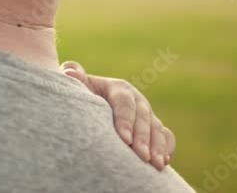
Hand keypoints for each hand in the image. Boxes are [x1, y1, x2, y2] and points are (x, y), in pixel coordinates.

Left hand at [61, 60, 175, 170]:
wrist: (93, 107)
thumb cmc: (83, 97)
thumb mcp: (79, 86)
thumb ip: (74, 76)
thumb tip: (69, 71)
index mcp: (118, 88)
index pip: (124, 102)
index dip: (125, 120)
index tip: (124, 139)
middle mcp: (136, 100)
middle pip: (143, 117)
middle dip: (143, 138)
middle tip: (141, 155)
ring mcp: (147, 114)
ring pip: (157, 128)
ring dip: (158, 146)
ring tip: (155, 164)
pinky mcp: (154, 127)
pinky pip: (166, 136)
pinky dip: (167, 148)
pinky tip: (164, 162)